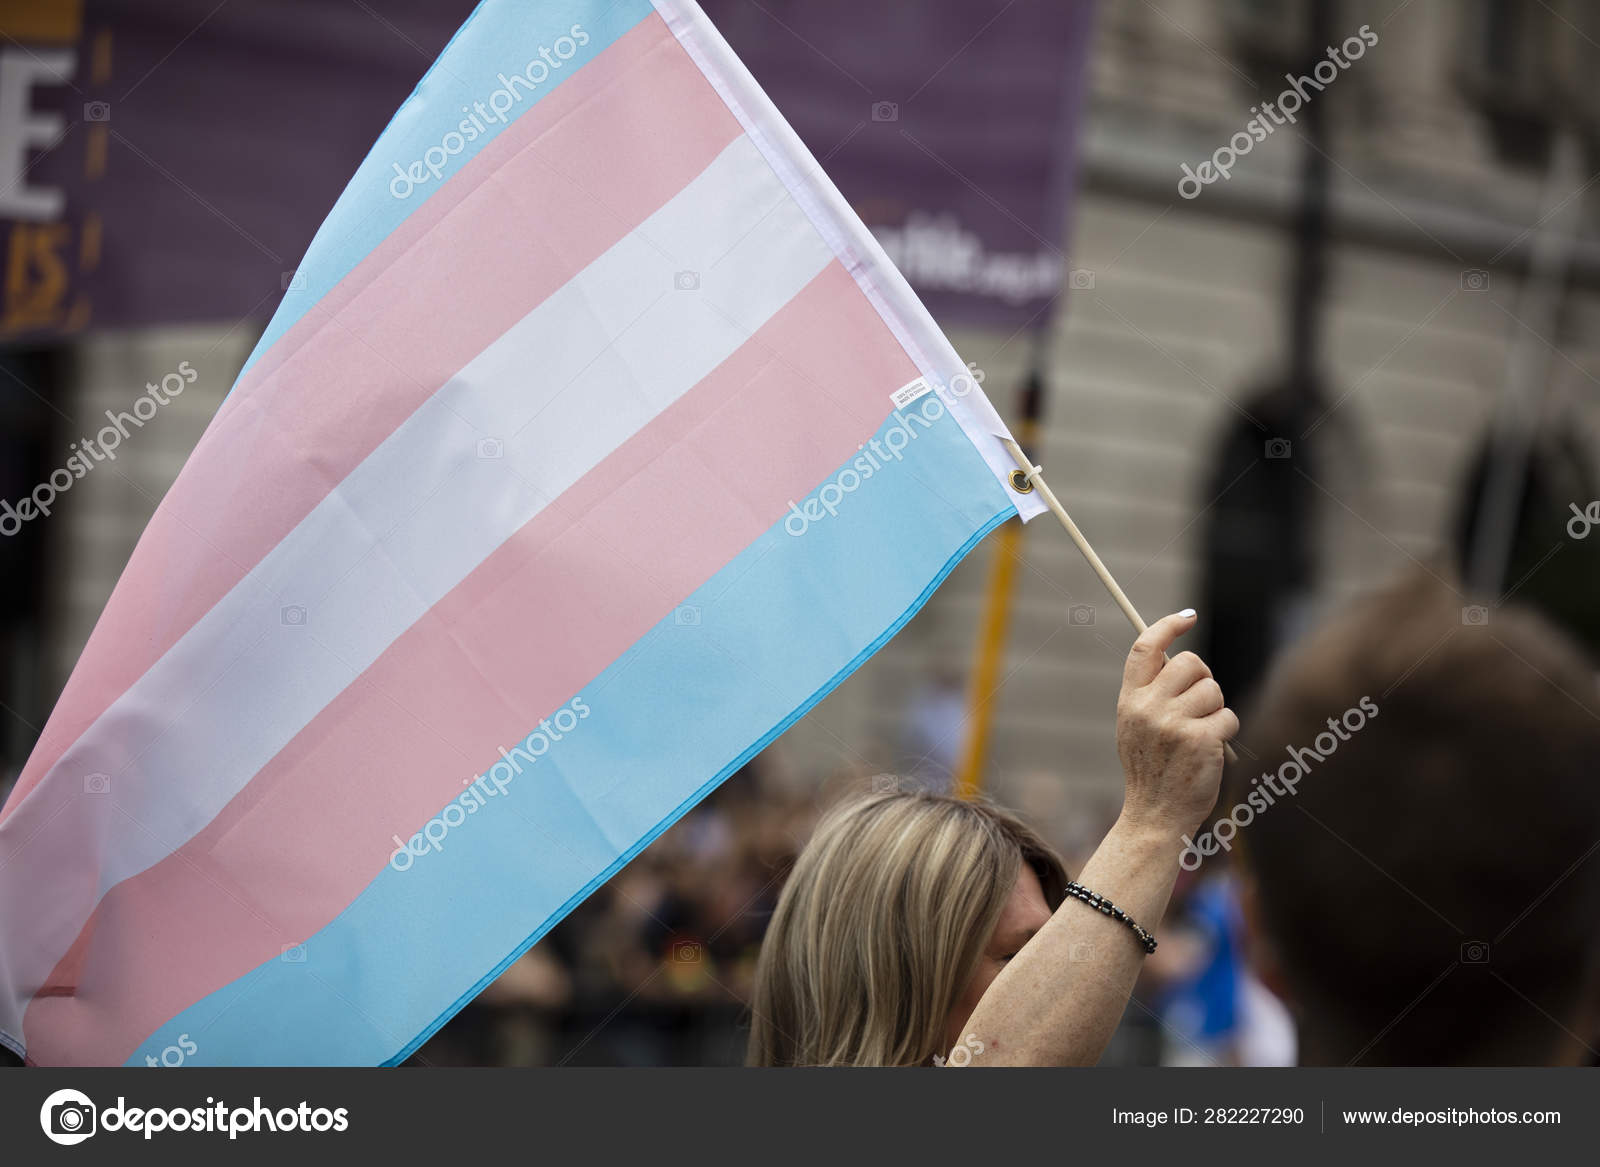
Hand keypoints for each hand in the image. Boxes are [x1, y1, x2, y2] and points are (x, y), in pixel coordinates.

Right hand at [1114, 610, 1237, 837]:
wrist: (1155, 816)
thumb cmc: (1152, 770)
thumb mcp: (1136, 727)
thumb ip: (1151, 694)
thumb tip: (1181, 659)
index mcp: (1129, 700)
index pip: (1145, 647)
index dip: (1167, 625)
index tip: (1188, 617)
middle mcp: (1148, 707)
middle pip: (1190, 662)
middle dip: (1203, 678)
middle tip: (1201, 704)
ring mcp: (1173, 723)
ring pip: (1213, 690)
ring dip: (1216, 710)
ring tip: (1201, 736)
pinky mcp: (1200, 739)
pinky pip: (1228, 716)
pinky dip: (1226, 732)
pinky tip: (1210, 751)